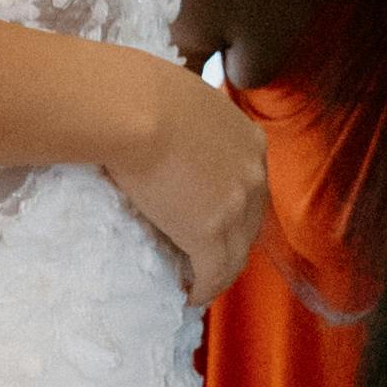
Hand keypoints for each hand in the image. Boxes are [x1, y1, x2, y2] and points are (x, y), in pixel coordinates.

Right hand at [103, 56, 269, 302]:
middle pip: (250, 222)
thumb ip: (192, 122)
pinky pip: (213, 273)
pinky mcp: (209, 234)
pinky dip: (204, 288)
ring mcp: (235, 208)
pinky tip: (191, 294)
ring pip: (235, 254)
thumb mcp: (185, 99)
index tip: (216, 218)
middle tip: (209, 257)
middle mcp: (252, 175)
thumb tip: (167, 128)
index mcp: (249, 140)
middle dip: (232, 242)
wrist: (133, 108)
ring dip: (219, 272)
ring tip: (200, 283)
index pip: (250, 184)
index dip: (234, 206)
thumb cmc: (142, 92)